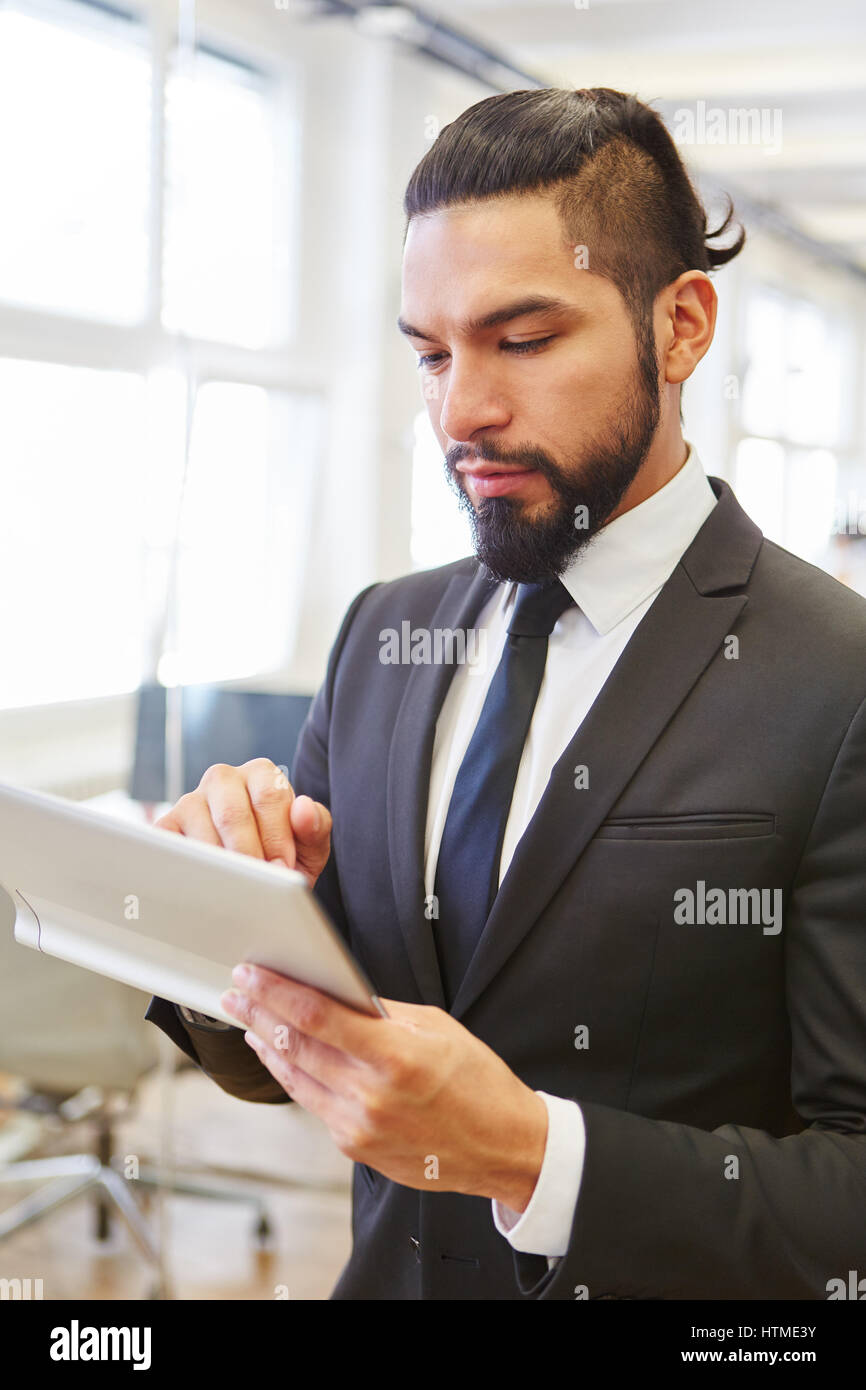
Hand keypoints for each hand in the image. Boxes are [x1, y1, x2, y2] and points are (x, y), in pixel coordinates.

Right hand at [153, 758, 331, 887]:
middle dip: (249, 854)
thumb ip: (315, 826)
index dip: (278, 837)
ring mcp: (191, 800)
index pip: (269, 796)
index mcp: (261, 773)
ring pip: (202, 832)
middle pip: (233, 813)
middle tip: (260, 883)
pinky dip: (189, 868)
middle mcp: (223, 778)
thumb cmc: (284, 858)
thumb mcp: (309, 847)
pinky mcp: (166, 826)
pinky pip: (173, 845)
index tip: (283, 869)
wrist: (256, 883)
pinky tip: (206, 884)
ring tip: (236, 888)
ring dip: (222, 866)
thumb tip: (303, 808)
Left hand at [220, 966, 548, 1211]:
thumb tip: (335, 994)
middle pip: (296, 1046)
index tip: (251, 975)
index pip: (318, 1017)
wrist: (502, 1146)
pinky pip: (314, 1103)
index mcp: (396, 1056)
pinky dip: (292, 1076)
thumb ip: (382, 1014)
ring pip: (296, 1078)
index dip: (276, 993)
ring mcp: (359, 1126)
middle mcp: (372, 1095)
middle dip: (259, 1014)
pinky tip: (281, 1056)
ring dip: (267, 1045)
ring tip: (248, 1020)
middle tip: (236, 991)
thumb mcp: (436, 1028)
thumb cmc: (477, 1081)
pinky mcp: (355, 1147)